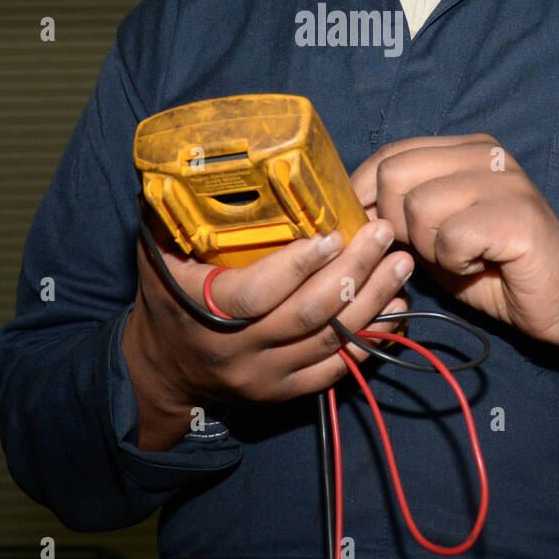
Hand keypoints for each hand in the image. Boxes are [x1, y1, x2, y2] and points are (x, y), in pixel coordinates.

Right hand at [122, 208, 413, 450]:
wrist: (163, 371)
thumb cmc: (166, 299)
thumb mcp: (158, 255)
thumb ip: (173, 217)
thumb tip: (188, 166)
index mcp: (205, 311)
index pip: (257, 293)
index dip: (298, 265)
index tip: (332, 234)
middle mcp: (237, 350)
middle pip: (307, 314)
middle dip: (352, 273)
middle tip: (382, 236)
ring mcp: (264, 376)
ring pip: (329, 341)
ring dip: (372, 301)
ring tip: (399, 265)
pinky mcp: (285, 392)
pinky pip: (335, 369)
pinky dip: (370, 339)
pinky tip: (395, 309)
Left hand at [351, 134, 558, 348]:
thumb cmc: (496, 269)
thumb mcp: (435, 236)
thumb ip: (399, 215)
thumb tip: (347, 211)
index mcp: (463, 149)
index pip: (388, 155)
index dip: (363, 195)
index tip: (368, 231)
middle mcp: (484, 152)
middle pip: (393, 175)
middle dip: (395, 224)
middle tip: (430, 250)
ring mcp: (505, 179)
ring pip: (418, 207)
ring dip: (429, 248)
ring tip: (462, 257)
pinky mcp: (519, 214)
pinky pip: (451, 236)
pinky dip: (455, 262)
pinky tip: (479, 265)